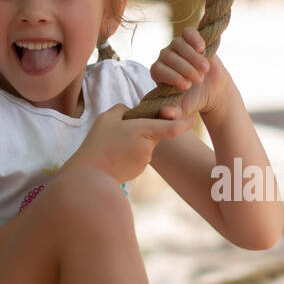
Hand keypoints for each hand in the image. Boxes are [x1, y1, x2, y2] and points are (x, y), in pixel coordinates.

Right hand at [65, 103, 197, 183]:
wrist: (89, 174)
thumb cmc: (97, 143)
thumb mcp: (106, 118)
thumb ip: (122, 110)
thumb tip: (131, 112)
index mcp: (142, 130)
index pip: (171, 127)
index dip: (184, 123)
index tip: (193, 119)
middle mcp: (147, 146)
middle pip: (153, 133)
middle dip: (143, 130)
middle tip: (120, 131)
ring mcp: (144, 160)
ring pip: (145, 145)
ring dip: (135, 142)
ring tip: (113, 145)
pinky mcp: (139, 170)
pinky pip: (139, 156)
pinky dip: (130, 154)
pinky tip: (114, 155)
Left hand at [151, 27, 227, 116]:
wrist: (211, 90)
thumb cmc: (193, 100)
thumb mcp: (183, 110)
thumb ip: (172, 114)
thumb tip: (165, 112)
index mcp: (158, 73)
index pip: (157, 69)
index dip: (171, 76)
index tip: (186, 86)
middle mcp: (165, 57)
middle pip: (168, 56)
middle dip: (184, 68)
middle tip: (198, 80)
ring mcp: (177, 46)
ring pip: (178, 44)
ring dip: (192, 57)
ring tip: (204, 70)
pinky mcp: (191, 39)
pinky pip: (188, 32)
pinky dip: (194, 38)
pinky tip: (202, 49)